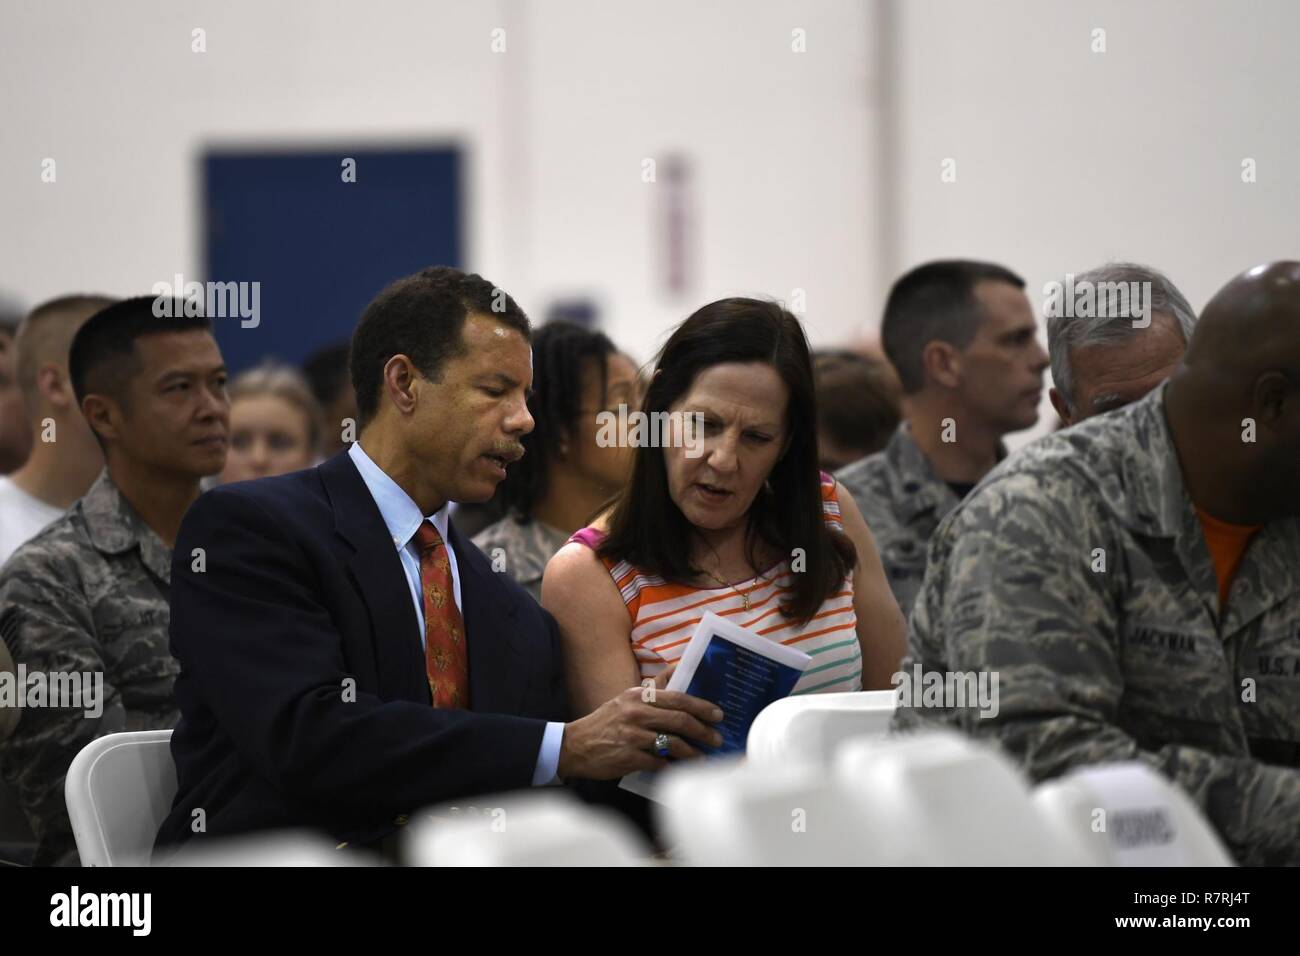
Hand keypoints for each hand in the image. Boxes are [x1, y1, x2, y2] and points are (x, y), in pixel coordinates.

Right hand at [557, 671, 723, 779]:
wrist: (574, 746)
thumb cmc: (605, 722)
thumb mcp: (626, 699)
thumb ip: (652, 689)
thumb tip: (675, 672)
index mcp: (638, 696)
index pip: (678, 697)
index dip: (701, 706)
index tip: (718, 714)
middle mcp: (636, 713)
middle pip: (680, 720)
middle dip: (703, 731)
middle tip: (716, 739)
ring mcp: (632, 736)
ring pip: (674, 744)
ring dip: (693, 753)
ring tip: (702, 758)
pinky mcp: (628, 757)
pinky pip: (659, 763)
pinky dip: (672, 767)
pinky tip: (679, 769)